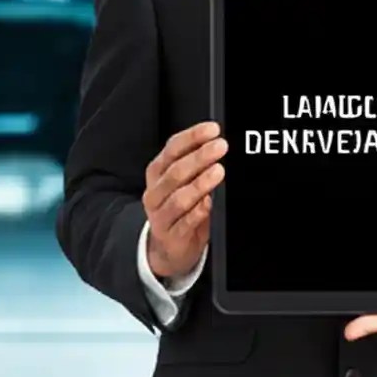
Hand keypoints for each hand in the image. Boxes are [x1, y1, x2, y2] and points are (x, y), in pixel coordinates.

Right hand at [143, 121, 227, 278]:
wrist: (168, 246)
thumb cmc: (179, 209)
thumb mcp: (182, 183)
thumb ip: (196, 165)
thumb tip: (216, 144)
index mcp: (158, 172)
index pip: (172, 149)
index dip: (192, 137)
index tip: (212, 129)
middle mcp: (155, 192)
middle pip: (175, 171)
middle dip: (199, 157)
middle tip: (220, 146)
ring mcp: (160, 215)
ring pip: (179, 197)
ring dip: (200, 183)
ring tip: (218, 171)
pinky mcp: (170, 235)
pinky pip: (184, 222)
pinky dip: (197, 211)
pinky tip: (209, 202)